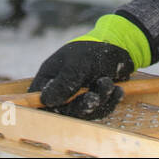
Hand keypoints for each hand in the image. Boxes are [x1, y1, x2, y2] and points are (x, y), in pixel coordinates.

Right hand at [27, 13, 150, 119]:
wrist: (118, 45)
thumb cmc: (90, 51)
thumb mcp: (76, 65)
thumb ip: (62, 83)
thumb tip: (45, 101)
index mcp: (49, 78)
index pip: (40, 100)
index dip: (48, 108)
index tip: (66, 104)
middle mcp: (61, 90)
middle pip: (64, 112)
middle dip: (82, 105)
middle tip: (93, 96)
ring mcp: (78, 97)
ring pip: (84, 113)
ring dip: (99, 100)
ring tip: (108, 82)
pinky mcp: (94, 101)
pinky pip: (99, 110)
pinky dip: (109, 102)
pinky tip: (118, 90)